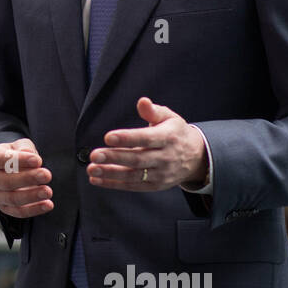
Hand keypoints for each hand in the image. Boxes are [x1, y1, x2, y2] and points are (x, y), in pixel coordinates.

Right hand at [0, 138, 53, 218]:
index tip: (38, 160)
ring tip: (48, 191)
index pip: (1, 159)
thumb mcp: (20, 145)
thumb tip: (29, 153)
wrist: (11, 168)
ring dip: (31, 196)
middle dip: (27, 179)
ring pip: (12, 198)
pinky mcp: (5, 208)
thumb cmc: (17, 154)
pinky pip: (18, 211)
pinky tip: (48, 205)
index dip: (19, 160)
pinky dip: (34, 209)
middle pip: (6, 181)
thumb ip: (24, 148)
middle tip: (47, 175)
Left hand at [88, 97, 206, 190]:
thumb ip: (153, 111)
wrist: (196, 157)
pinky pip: (133, 186)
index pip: (146, 138)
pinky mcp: (155, 185)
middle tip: (94, 154)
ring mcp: (161, 174)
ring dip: (110, 173)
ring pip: (133, 175)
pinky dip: (114, 184)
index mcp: (168, 138)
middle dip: (114, 157)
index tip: (108, 137)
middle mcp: (165, 157)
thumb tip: (142, 101)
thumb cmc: (176, 133)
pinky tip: (97, 180)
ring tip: (91, 169)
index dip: (127, 138)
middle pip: (137, 159)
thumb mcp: (169, 118)